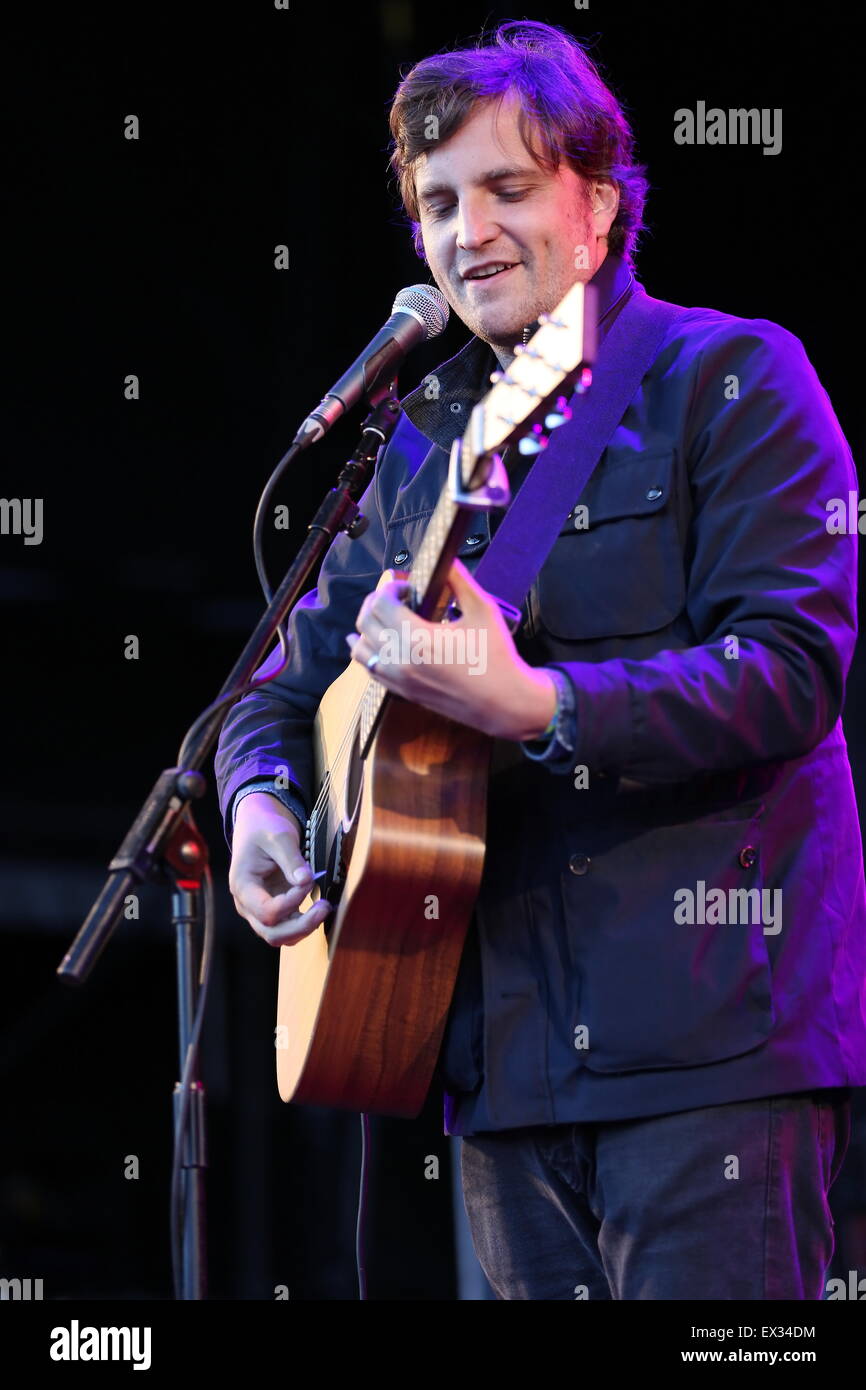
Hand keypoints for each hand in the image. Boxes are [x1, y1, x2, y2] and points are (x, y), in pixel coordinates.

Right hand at [228, 793, 331, 946]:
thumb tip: (306, 880)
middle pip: (272, 933)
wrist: (257, 827)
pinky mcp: (274, 910)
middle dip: (301, 926)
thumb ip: (291, 859)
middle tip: (325, 907)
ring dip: (304, 928)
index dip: (291, 901)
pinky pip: (288, 928)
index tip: (308, 880)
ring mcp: (259, 910)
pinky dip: (305, 923)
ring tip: (324, 907)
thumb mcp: (278, 836)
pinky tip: (320, 908)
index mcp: (242, 886)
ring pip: (280, 936)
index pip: (266, 910)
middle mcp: (247, 904)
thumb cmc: (264, 829)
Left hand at [346, 559, 556, 740]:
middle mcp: (401, 660)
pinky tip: (381, 642)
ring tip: (387, 618)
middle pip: (365, 622)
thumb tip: (444, 558)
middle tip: (396, 598)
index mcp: (418, 638)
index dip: (389, 589)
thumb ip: (459, 580)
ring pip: (360, 648)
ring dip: (368, 627)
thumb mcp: (483, 610)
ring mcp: (399, 679)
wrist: (503, 702)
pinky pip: (370, 669)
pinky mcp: (402, 692)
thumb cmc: (496, 656)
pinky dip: (369, 651)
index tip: (408, 588)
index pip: (380, 604)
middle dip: (375, 603)